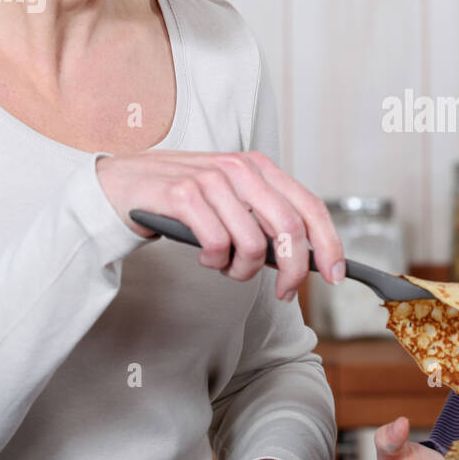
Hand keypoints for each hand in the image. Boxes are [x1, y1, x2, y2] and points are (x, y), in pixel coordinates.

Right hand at [95, 149, 344, 300]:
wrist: (121, 186)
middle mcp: (240, 168)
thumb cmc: (182, 199)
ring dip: (243, 269)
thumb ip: (265, 219)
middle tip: (284, 291)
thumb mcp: (231, 200)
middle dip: (293, 269)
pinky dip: (214, 262)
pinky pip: (218, 245)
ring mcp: (211, 179)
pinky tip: (204, 255)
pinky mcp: (183, 195)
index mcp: (259, 167)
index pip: (310, 206)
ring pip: (252, 243)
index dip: (329, 243)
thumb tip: (305, 257)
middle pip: (289, 228)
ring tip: (225, 265)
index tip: (337, 274)